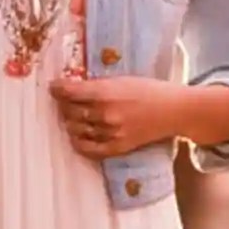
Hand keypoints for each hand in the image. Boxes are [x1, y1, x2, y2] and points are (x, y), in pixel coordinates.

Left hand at [50, 76, 183, 158]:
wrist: (174, 111)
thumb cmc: (150, 91)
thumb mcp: (122, 79)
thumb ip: (98, 85)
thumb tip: (75, 88)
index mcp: (105, 92)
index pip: (69, 92)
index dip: (57, 89)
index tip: (54, 87)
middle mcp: (104, 113)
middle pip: (69, 111)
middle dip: (64, 105)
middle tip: (66, 101)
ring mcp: (110, 133)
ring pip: (76, 129)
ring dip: (70, 122)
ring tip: (74, 117)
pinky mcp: (117, 147)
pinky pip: (88, 148)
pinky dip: (78, 142)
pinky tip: (78, 136)